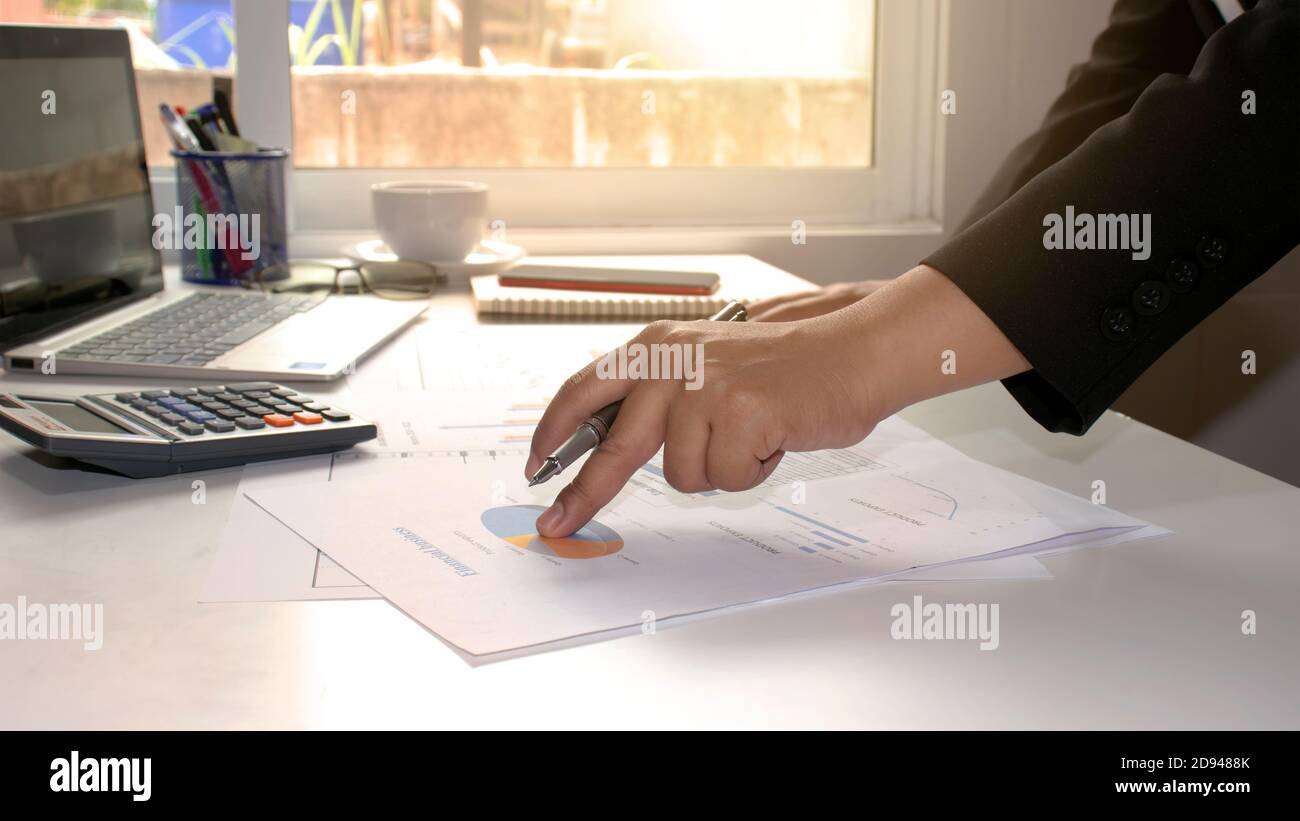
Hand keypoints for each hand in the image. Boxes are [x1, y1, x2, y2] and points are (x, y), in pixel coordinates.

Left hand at [526, 265, 1030, 536]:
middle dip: (585, 494)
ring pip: (683, 475)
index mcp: (658, 345)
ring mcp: (704, 388)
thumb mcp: (705, 363)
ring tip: (752, 436)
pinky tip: (772, 438)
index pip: (585, 389)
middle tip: (557, 523)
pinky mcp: (739, 413)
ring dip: (720, 469)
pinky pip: (728, 477)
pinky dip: (753, 471)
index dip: (553, 431)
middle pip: (613, 447)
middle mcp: (672, 362)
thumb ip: (659, 393)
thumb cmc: (783, 369)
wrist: (849, 353)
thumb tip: (608, 443)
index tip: (535, 464)